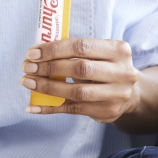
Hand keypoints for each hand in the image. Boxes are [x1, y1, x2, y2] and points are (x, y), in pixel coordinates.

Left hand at [21, 38, 139, 123]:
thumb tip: (39, 52)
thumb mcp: (99, 53)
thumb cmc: (105, 67)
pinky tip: (33, 106)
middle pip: (79, 68)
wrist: (130, 94)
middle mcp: (121, 72)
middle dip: (49, 67)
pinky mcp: (106, 112)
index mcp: (118, 50)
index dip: (54, 49)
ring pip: (76, 92)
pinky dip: (50, 108)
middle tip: (27, 67)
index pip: (81, 46)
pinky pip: (73, 109)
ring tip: (28, 82)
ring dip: (47, 87)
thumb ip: (75, 51)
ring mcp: (116, 94)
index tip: (33, 53)